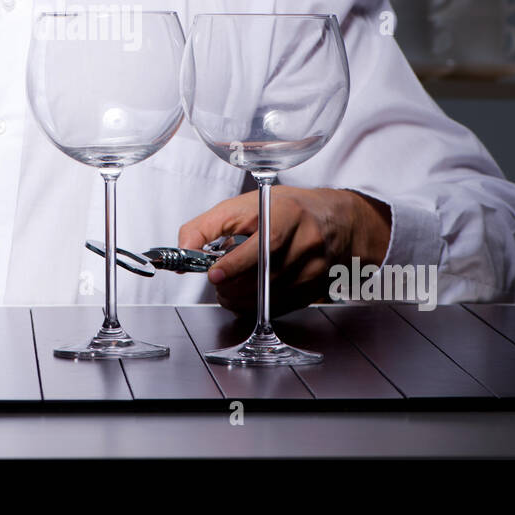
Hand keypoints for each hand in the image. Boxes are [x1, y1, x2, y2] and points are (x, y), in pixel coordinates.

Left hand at [178, 187, 391, 316]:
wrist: (331, 220)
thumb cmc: (282, 209)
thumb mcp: (240, 206)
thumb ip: (205, 226)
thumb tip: (183, 251)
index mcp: (287, 214)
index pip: (265, 243)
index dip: (237, 262)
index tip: (214, 274)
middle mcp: (306, 242)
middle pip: (266, 275)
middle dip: (233, 284)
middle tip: (217, 280)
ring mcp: (314, 269)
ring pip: (270, 297)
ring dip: (241, 298)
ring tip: (229, 285)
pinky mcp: (314, 290)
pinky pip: (279, 308)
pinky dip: (255, 306)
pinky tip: (247, 294)